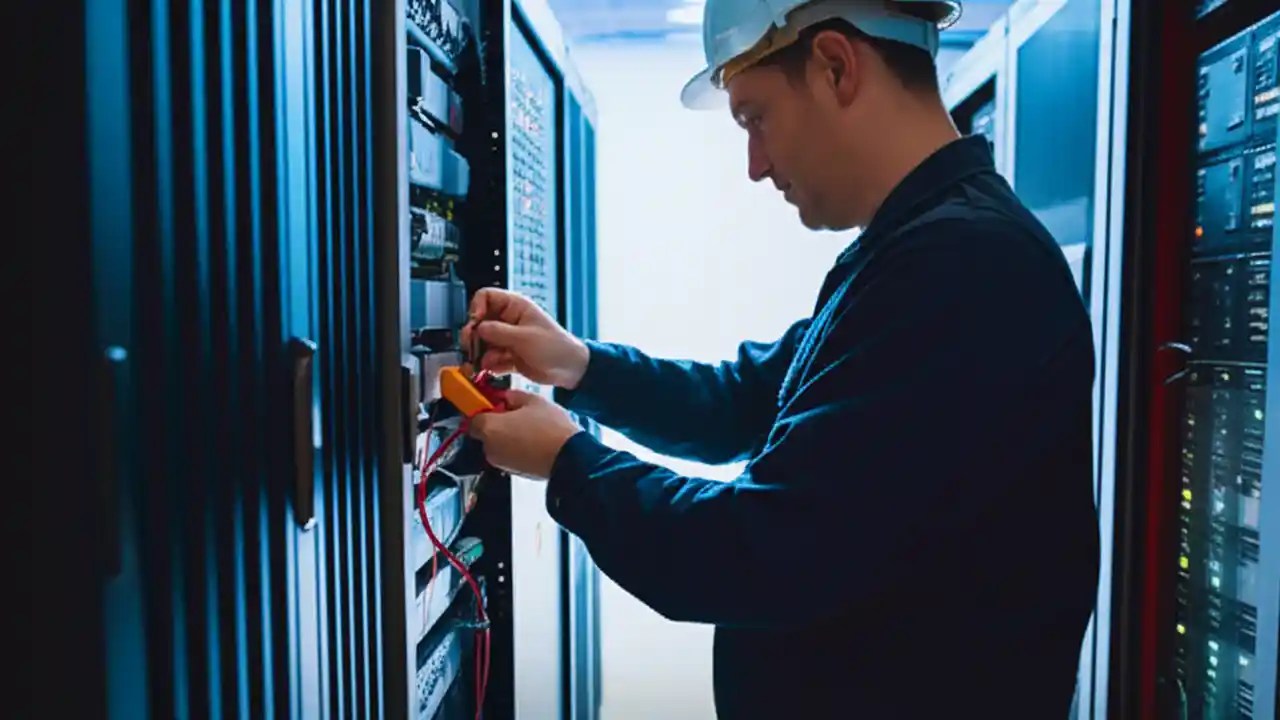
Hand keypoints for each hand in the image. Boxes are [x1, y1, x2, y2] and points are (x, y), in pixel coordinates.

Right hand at [460, 288, 589, 389]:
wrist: (570, 370)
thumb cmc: (556, 347)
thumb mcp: (525, 338)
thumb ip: (498, 332)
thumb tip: (477, 328)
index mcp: (515, 306)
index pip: (485, 297)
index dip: (476, 309)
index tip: (475, 324)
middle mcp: (508, 320)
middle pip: (479, 321)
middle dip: (474, 336)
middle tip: (471, 348)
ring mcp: (507, 338)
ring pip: (482, 342)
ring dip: (480, 353)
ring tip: (482, 364)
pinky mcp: (507, 355)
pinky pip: (490, 357)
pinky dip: (488, 364)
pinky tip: (493, 370)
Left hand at [467, 390, 581, 479]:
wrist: (569, 458)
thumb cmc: (550, 427)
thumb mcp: (533, 401)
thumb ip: (513, 396)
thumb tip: (505, 397)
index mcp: (489, 428)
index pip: (473, 418)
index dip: (484, 411)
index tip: (496, 405)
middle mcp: (489, 448)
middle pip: (485, 433)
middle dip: (496, 424)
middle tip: (516, 416)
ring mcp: (500, 462)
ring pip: (496, 445)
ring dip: (506, 437)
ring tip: (529, 430)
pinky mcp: (512, 472)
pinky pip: (507, 456)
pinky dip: (515, 450)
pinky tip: (533, 443)